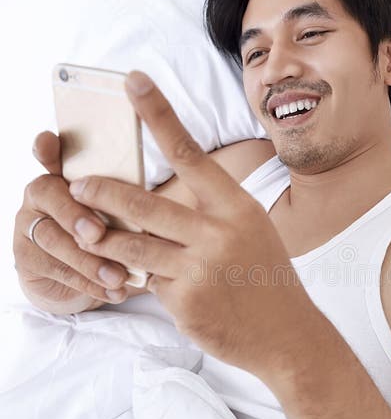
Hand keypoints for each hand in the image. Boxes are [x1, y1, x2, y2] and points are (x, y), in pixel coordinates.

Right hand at [13, 131, 130, 312]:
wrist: (89, 279)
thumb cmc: (118, 234)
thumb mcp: (131, 213)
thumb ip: (140, 197)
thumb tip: (184, 183)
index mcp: (66, 171)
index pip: (50, 151)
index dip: (46, 147)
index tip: (47, 143)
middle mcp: (42, 192)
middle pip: (48, 193)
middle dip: (74, 214)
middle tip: (97, 233)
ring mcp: (29, 224)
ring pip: (51, 238)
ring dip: (86, 258)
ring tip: (117, 276)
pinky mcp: (26, 258)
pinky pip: (54, 269)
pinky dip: (87, 282)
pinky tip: (113, 291)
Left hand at [69, 71, 320, 378]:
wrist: (287, 336)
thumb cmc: (264, 277)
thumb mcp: (250, 230)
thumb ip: (209, 213)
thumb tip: (155, 201)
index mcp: (236, 207)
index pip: (189, 151)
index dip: (158, 114)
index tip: (133, 82)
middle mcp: (218, 233)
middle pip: (142, 203)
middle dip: (101, 193)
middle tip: (76, 187)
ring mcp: (200, 269)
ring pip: (132, 246)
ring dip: (103, 240)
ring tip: (89, 234)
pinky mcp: (185, 302)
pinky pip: (149, 283)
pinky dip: (148, 282)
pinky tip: (169, 289)